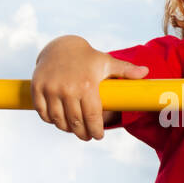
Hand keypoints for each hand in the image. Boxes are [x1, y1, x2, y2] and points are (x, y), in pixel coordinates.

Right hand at [31, 35, 148, 139]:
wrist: (60, 46)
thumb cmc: (88, 58)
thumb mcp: (107, 62)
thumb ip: (126, 70)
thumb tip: (146, 72)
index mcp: (87, 85)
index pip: (92, 118)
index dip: (96, 131)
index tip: (98, 136)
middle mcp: (67, 89)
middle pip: (75, 123)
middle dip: (83, 134)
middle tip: (87, 136)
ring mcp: (50, 89)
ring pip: (58, 120)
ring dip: (66, 129)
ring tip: (73, 129)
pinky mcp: (37, 88)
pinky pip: (43, 113)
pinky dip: (50, 120)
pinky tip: (58, 121)